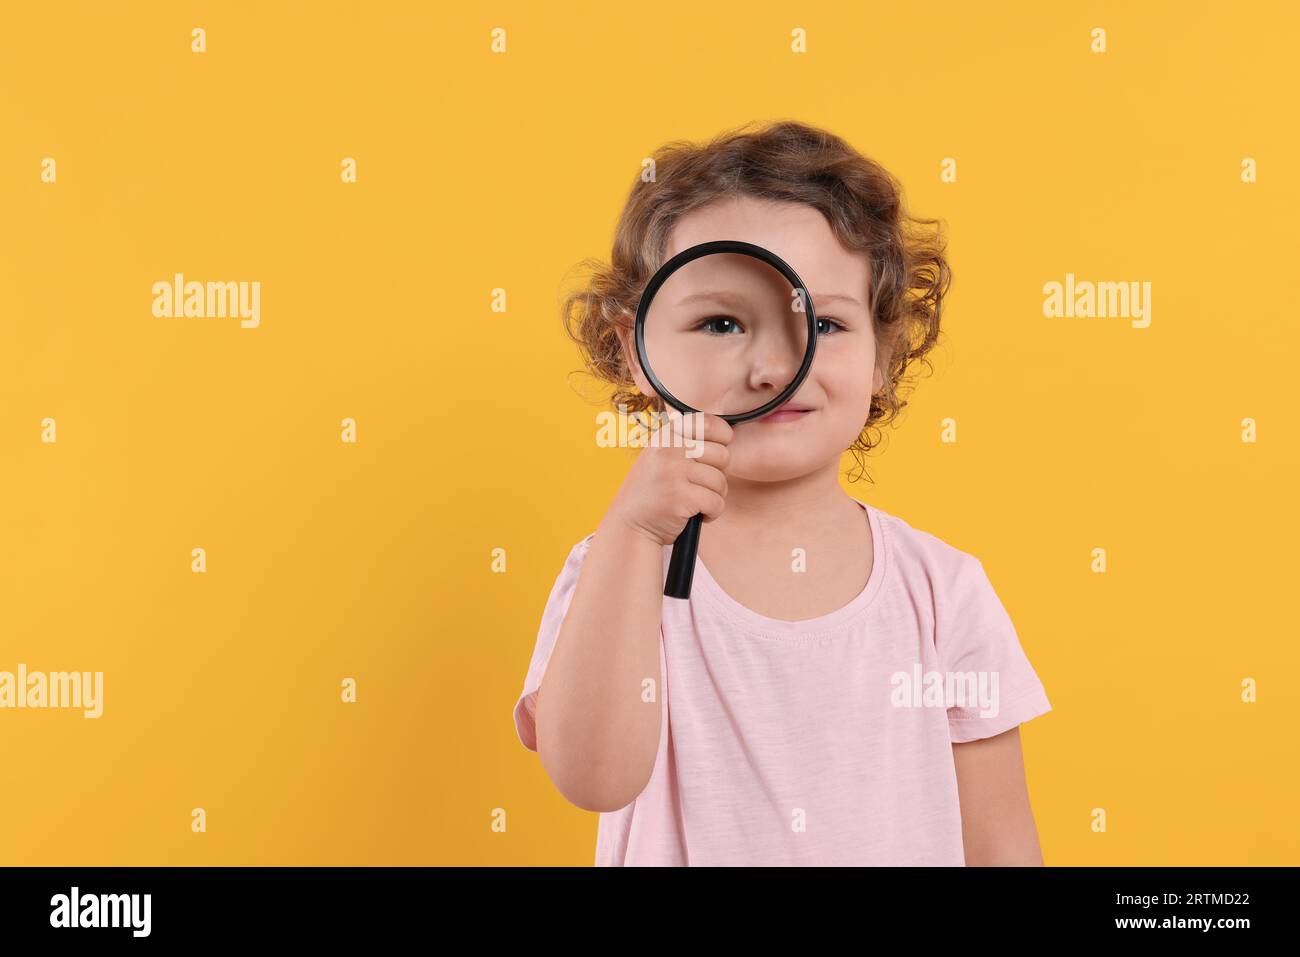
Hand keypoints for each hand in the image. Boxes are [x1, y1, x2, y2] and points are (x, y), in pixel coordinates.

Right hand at [607, 409, 732, 547]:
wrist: (631, 526)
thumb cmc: (654, 492)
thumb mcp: (663, 457)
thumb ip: (688, 442)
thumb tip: (728, 433)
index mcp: (666, 435)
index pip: (709, 424)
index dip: (722, 440)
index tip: (714, 456)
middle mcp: (668, 449)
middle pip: (722, 455)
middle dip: (718, 475)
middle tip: (700, 486)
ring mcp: (672, 472)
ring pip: (720, 481)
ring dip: (715, 497)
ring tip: (697, 502)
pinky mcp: (679, 497)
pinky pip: (716, 502)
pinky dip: (712, 513)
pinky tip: (697, 514)